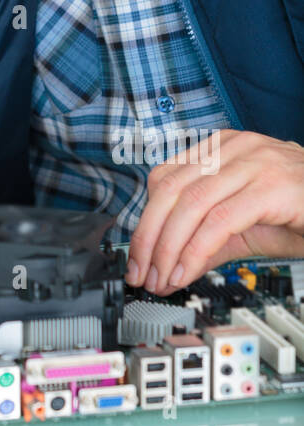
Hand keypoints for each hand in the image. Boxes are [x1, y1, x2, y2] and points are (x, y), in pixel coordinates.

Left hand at [126, 129, 303, 294]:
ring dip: (168, 248)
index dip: (145, 218)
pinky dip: (196, 250)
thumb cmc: (299, 211)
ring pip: (190, 203)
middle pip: (170, 189)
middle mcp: (234, 148)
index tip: (137, 255)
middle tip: (140, 272)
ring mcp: (254, 162)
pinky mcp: (272, 185)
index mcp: (221, 149)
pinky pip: (220, 220)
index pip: (165, 177)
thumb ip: (205, 239)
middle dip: (148, 236)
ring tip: (162, 277)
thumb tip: (167, 265)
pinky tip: (187, 271)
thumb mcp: (244, 227)